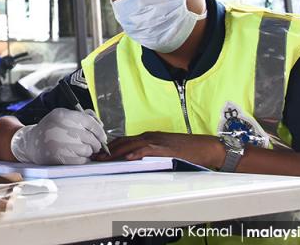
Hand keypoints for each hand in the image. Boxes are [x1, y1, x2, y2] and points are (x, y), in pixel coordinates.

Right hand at [11, 108, 107, 164]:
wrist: (31, 143)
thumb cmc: (51, 128)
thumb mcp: (62, 115)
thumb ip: (82, 116)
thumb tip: (101, 125)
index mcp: (64, 116)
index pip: (90, 122)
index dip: (99, 131)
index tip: (102, 137)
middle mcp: (64, 129)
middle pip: (91, 138)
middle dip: (95, 144)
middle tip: (94, 146)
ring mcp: (63, 144)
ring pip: (88, 150)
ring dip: (88, 152)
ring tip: (80, 150)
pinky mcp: (62, 158)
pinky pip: (83, 160)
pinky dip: (83, 160)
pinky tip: (76, 156)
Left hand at [93, 132, 225, 168]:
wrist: (204, 147)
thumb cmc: (186, 150)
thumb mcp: (164, 151)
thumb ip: (149, 154)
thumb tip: (134, 162)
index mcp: (149, 137)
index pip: (124, 140)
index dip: (110, 147)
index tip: (99, 153)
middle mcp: (149, 137)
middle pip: (123, 141)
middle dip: (108, 150)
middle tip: (95, 157)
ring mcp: (156, 141)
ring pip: (131, 145)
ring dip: (116, 152)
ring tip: (104, 159)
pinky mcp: (164, 148)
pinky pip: (147, 150)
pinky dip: (136, 154)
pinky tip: (127, 158)